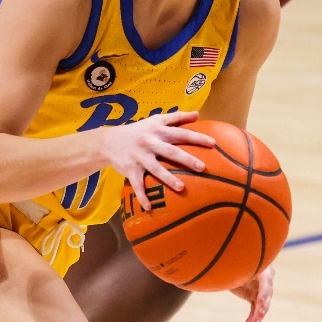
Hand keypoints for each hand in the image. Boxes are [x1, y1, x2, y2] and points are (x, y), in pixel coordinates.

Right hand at [99, 111, 214, 210]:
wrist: (109, 141)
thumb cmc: (138, 130)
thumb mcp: (155, 120)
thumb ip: (176, 117)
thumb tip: (198, 114)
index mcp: (158, 130)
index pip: (181, 133)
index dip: (197, 137)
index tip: (213, 143)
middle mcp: (150, 143)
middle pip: (170, 151)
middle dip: (187, 159)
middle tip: (202, 167)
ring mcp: (139, 157)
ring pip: (155, 169)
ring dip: (168, 179)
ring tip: (182, 188)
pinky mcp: (130, 169)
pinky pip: (137, 184)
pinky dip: (142, 196)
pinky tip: (149, 207)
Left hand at [232, 266, 274, 321]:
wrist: (231, 264)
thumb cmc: (235, 261)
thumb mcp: (236, 266)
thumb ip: (239, 271)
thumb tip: (234, 273)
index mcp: (263, 269)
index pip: (266, 282)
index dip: (263, 293)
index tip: (260, 302)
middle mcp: (265, 280)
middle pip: (266, 296)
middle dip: (262, 307)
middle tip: (258, 316)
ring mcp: (260, 289)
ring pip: (261, 304)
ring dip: (257, 315)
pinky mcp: (254, 296)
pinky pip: (255, 308)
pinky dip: (252, 316)